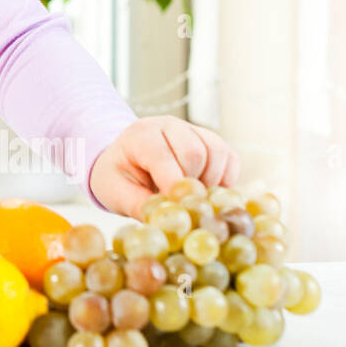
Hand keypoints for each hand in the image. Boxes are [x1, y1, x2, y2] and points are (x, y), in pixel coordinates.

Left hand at [89, 116, 240, 217]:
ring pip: (216, 154)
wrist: (126, 159)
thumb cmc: (120, 176)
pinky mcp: (212, 140)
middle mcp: (168, 125)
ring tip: (190, 196)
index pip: (163, 157)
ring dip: (210, 183)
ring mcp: (193, 129)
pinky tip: (204, 190)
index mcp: (140, 135)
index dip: (173, 188)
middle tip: (181, 203)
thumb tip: (170, 221)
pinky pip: (230, 158)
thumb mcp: (115, 193)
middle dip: (192, 185)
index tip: (177, 210)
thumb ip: (140, 205)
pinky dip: (224, 180)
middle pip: (195, 153)